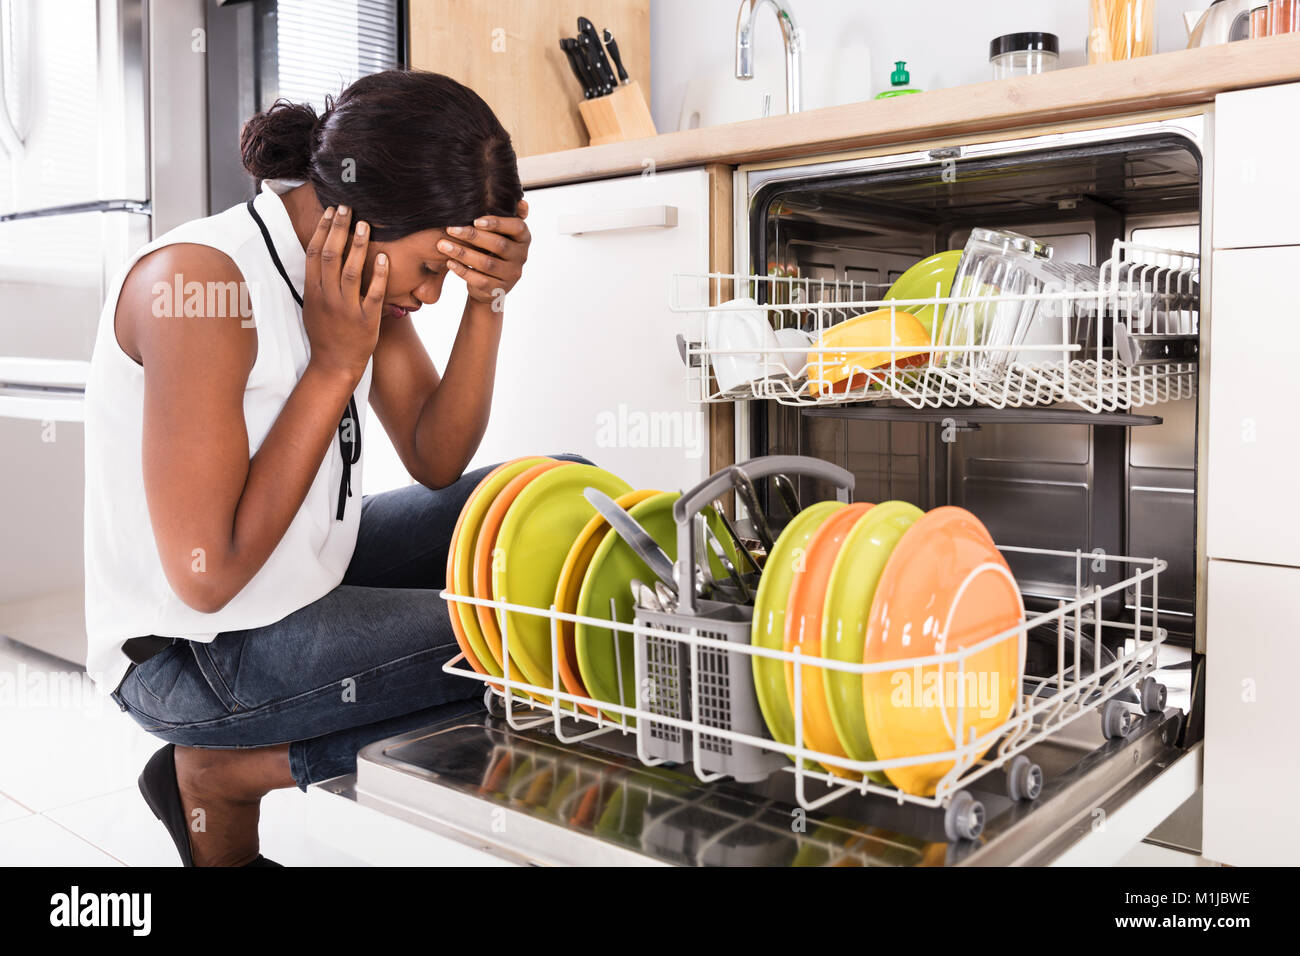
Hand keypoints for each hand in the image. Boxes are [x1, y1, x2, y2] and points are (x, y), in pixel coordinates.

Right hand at [303, 205, 387, 379]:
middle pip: (331, 256)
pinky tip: (384, 256)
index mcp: (312, 291)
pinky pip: (374, 293)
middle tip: (348, 208)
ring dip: (358, 246)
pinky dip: (379, 274)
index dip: (323, 229)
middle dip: (339, 229)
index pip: (314, 253)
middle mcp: (327, 297)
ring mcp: (347, 309)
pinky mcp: (366, 320)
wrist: (334, 364)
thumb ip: (315, 280)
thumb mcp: (312, 305)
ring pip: (351, 271)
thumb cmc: (325, 332)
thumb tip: (318, 252)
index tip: (332, 211)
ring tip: (366, 225)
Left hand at [438, 199, 530, 307]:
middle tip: (450, 229)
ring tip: (442, 245)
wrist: (491, 284)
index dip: (497, 223)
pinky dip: (462, 271)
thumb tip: (523, 202)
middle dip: (472, 236)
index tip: (476, 219)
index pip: (517, 227)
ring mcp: (511, 275)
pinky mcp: (498, 290)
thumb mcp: (501, 234)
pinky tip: (449, 262)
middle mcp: (521, 257)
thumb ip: (507, 217)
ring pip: (486, 263)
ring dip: (462, 253)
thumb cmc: (493, 251)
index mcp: (524, 239)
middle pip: (498, 245)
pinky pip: (479, 280)